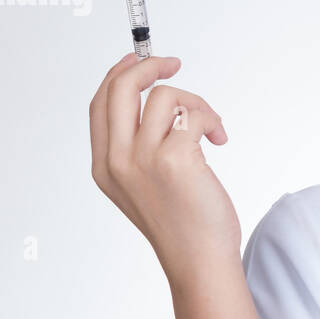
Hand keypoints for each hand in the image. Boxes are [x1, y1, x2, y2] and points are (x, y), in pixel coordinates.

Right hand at [89, 53, 240, 277]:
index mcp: (104, 166)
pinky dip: (211, 118)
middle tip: (173, 64)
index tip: (138, 59)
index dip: (118, 74)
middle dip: (148, 66)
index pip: (100, 104)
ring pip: (164, 96)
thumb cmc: (181, 223)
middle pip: (121, 88)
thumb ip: (137, 147)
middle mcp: (117, 160)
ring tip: (210, 126)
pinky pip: (193, 113)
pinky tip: (219, 138)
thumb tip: (154, 100)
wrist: (199, 259)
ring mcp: (143, 159)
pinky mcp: (175, 159)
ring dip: (195, 102)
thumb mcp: (142, 185)